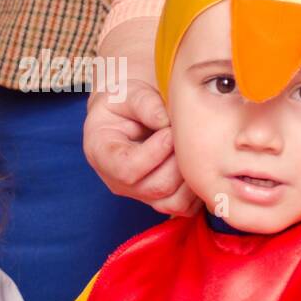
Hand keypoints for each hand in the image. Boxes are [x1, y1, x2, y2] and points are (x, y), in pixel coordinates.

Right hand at [83, 79, 199, 216]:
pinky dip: (197, 191)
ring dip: (191, 177)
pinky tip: (198, 166)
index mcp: (102, 154)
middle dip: (179, 162)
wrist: (127, 116)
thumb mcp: (126, 93)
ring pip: (173, 202)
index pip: (127, 169)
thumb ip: (144, 103)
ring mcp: (139, 194)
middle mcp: (117, 181)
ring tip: (194, 151)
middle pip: (155, 187)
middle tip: (188, 139)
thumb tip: (165, 121)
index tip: (170, 131)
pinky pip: (184, 207)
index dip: (154, 152)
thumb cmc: (123, 103)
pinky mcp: (159, 200)